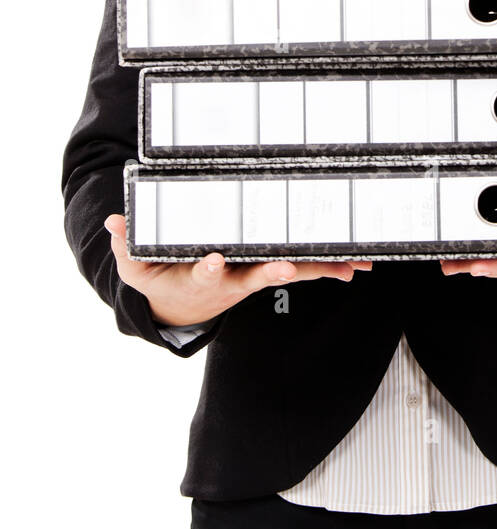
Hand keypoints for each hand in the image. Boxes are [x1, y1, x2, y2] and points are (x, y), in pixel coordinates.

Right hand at [104, 214, 372, 327]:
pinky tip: (352, 266)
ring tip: (348, 268)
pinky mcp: (268, 271)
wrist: (182, 306)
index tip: (212, 261)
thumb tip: (113, 222)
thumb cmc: (161, 278)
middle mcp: (233, 280)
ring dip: (317, 271)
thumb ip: (126, 245)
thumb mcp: (137, 265)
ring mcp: (254, 277)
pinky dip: (325, 268)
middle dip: (273, 272)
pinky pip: (302, 267)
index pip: (204, 271)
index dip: (209, 267)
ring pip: (289, 271)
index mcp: (202, 275)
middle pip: (256, 276)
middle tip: (288, 268)